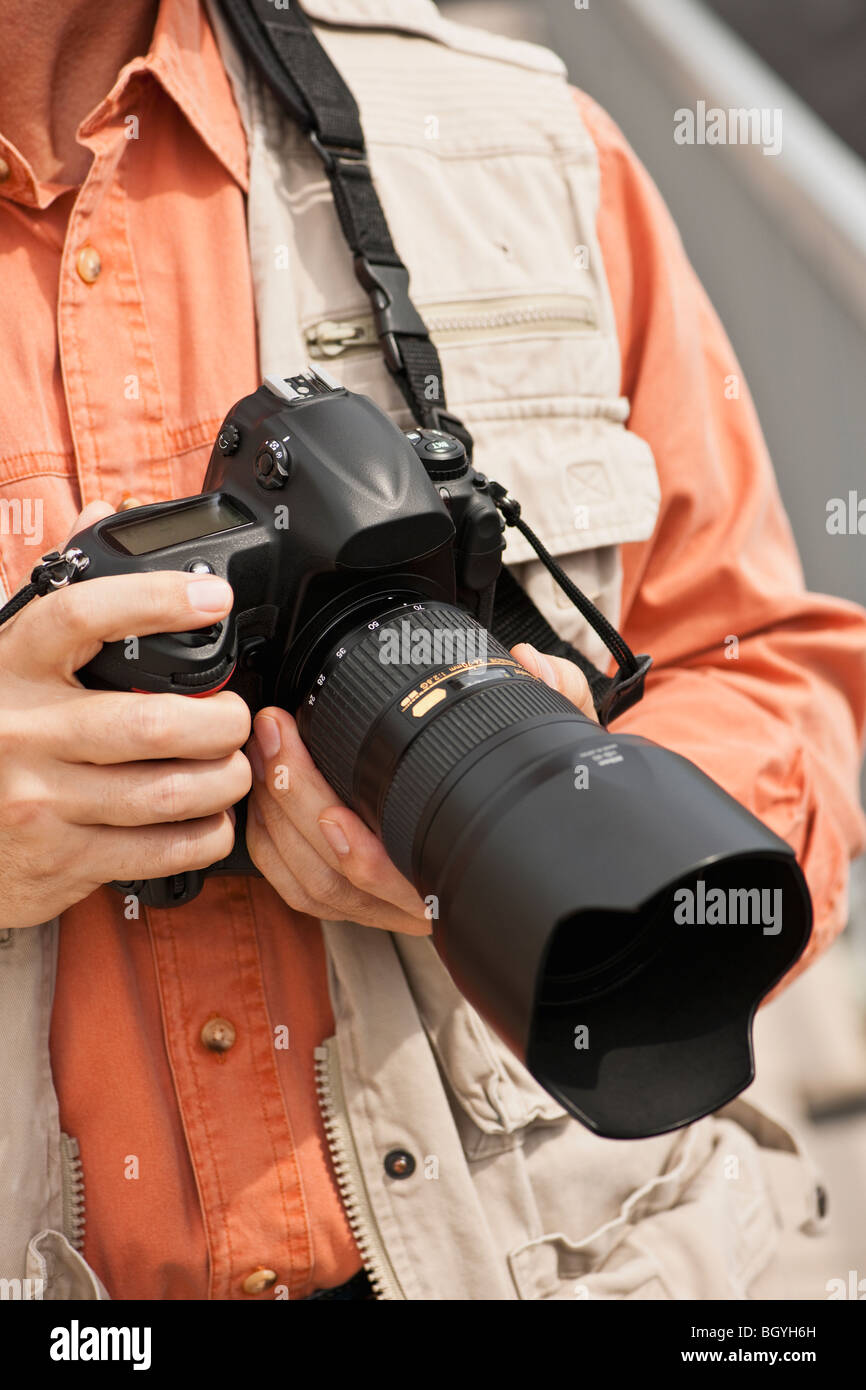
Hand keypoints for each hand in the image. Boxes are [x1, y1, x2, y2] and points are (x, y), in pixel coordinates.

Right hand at [0, 503, 250, 926]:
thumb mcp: (6, 659)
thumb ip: (59, 594)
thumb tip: (104, 516)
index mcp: (11, 667)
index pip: (80, 616)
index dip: (155, 601)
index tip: (214, 598)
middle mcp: (22, 732)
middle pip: (150, 724)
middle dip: (219, 723)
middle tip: (235, 718)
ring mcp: (39, 801)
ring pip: (164, 793)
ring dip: (223, 781)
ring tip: (233, 769)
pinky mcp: (60, 859)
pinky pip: (158, 851)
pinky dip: (204, 834)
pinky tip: (210, 817)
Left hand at [245, 642, 596, 934]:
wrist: (535, 840)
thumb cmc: (535, 800)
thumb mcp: (561, 749)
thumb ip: (557, 700)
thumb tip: (530, 665)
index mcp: (465, 870)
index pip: (406, 883)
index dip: (364, 859)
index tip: (333, 812)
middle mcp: (421, 898)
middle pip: (336, 880)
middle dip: (295, 803)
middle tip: (276, 733)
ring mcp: (384, 903)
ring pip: (310, 885)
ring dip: (274, 817)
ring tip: (265, 749)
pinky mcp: (356, 897)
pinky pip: (298, 888)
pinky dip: (271, 843)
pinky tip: (266, 791)